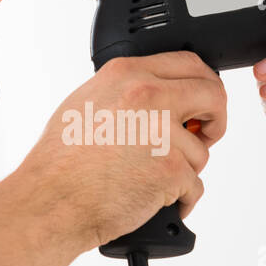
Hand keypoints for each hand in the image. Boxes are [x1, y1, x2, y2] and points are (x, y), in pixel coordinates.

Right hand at [18, 50, 226, 250]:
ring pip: (201, 150)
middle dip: (215, 119)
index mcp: (127, 74)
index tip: (201, 104)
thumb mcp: (87, 103)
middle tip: (204, 136)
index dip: (203, 86)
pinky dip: (181, 200)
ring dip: (185, 170)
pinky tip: (154, 200)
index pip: (189, 64)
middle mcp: (147, 96)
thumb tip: (158, 95)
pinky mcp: (171, 170)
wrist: (50, 202)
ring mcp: (162, 133)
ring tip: (149, 180)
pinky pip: (195, 186)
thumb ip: (126, 91)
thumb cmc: (60, 163)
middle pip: (213, 96)